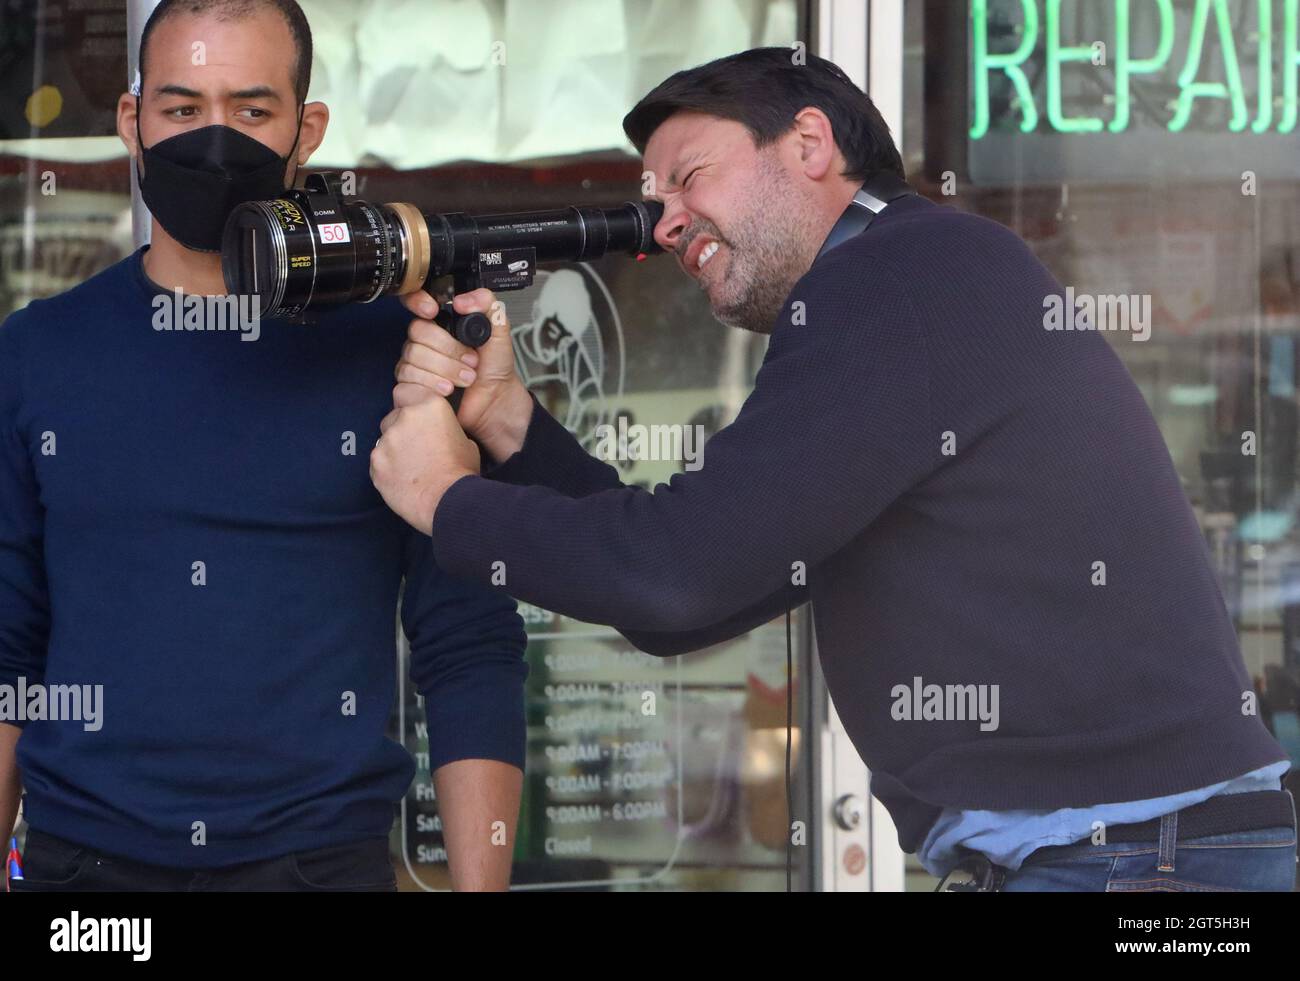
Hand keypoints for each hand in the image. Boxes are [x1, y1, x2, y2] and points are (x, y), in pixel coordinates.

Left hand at [370, 396, 479, 535]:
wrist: (448, 502)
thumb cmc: (461, 473)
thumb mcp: (465, 441)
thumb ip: (445, 429)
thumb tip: (438, 434)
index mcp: (430, 406)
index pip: (406, 392)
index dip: (410, 405)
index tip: (416, 417)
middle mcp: (405, 417)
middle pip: (393, 417)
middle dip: (401, 430)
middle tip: (417, 449)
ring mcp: (386, 441)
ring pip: (384, 441)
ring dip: (394, 451)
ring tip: (412, 470)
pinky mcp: (375, 463)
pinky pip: (378, 462)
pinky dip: (387, 469)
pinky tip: (404, 481)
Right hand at [395, 288, 532, 463]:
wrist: (495, 400)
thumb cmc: (494, 367)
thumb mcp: (500, 330)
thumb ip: (487, 305)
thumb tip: (462, 300)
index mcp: (443, 322)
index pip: (416, 301)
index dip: (418, 302)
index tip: (432, 311)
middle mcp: (426, 340)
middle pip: (417, 331)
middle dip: (448, 348)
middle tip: (471, 361)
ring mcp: (416, 362)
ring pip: (414, 356)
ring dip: (445, 369)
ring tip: (466, 378)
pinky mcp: (413, 385)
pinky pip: (409, 378)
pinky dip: (432, 384)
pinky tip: (448, 390)